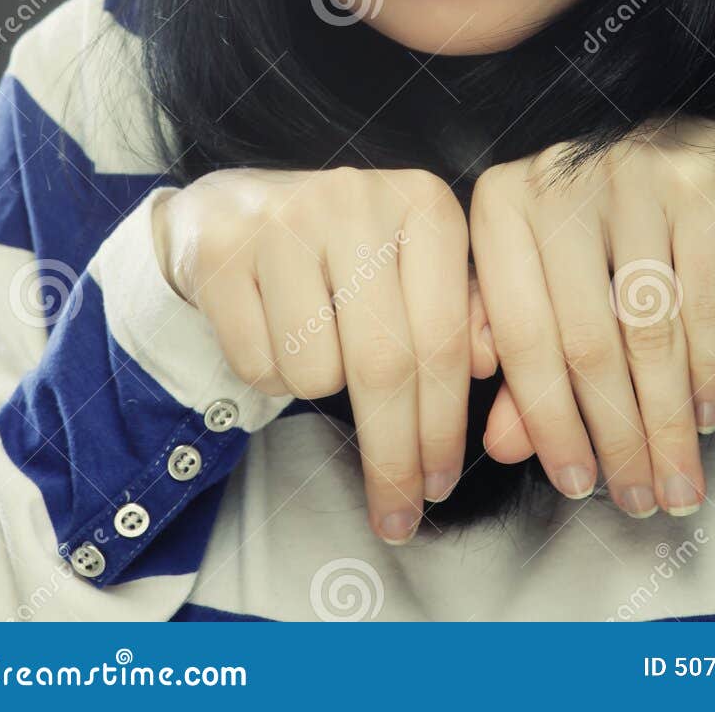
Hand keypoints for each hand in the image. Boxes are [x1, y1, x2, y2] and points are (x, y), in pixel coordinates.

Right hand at [150, 165, 489, 544]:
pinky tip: (272, 330)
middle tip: (398, 514)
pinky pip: (259, 365)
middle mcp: (358, 200)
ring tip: (317, 346)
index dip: (445, 425)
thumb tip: (491, 365)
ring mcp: (285, 222)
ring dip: (320, 392)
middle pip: (384, 365)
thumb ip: (464, 314)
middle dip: (394, 457)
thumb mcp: (416, 267)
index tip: (440, 486)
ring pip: (318, 372)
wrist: (236, 209)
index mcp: (424, 203)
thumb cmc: (346, 253)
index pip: (446, 338)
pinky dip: (269, 375)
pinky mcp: (223, 253)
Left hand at [468, 113, 714, 517]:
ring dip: (667, 422)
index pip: (521, 337)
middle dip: (618, 438)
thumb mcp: (534, 272)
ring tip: (677, 480)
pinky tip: (706, 417)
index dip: (548, 424)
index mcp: (500, 207)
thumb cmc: (586, 222)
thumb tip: (503, 445)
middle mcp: (559, 185)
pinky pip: (705, 303)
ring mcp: (632, 181)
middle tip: (641, 500)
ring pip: (650, 333)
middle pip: (588, 343)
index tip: (576, 486)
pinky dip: (708, 372)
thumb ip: (517, 355)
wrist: (666, 134)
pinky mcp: (697, 189)